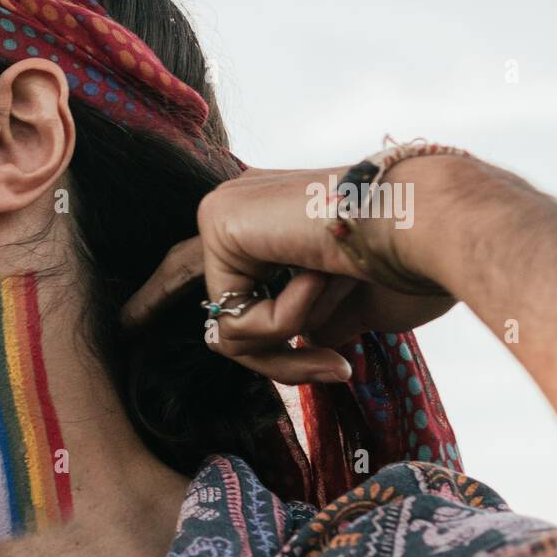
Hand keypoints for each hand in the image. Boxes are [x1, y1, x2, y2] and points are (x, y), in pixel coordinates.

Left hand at [119, 162, 458, 385]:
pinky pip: (239, 321)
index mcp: (267, 221)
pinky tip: (321, 275)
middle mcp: (237, 208)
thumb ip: (306, 322)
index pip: (198, 264)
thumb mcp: (346, 305)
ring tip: (334, 292)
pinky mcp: (217, 223)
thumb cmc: (408, 261)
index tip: (127, 322)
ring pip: (229, 330)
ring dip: (287, 341)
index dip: (161, 292)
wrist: (428, 222)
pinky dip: (287, 320)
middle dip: (200, 331)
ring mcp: (223, 212)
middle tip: (131, 331)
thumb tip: (291, 348)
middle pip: (210, 303)